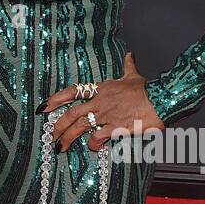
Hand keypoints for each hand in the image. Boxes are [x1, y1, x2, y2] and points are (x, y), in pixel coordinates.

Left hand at [40, 53, 162, 151]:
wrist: (160, 100)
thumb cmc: (146, 90)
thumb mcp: (134, 75)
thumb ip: (128, 66)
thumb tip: (130, 55)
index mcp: (100, 89)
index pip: (72, 92)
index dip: (56, 99)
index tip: (43, 107)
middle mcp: (99, 102)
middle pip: (71, 113)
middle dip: (58, 126)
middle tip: (50, 136)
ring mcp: (106, 115)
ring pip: (80, 127)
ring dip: (67, 138)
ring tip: (60, 148)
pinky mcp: (116, 127)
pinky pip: (98, 138)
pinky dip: (93, 144)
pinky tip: (93, 148)